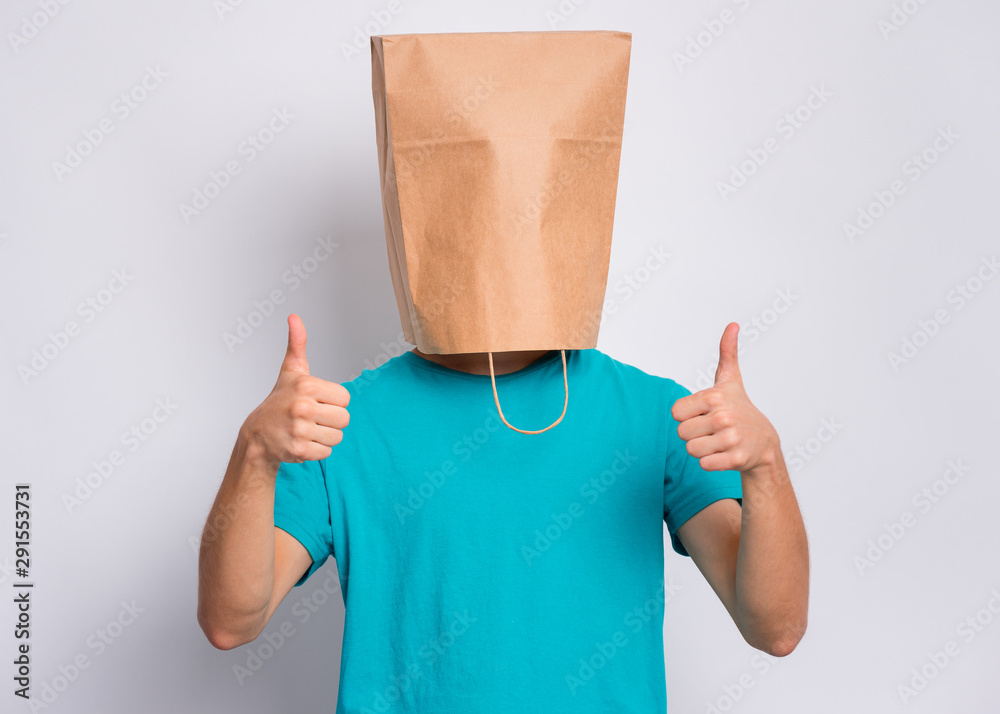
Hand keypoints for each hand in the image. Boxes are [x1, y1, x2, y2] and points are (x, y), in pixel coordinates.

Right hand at [242, 314, 349, 464]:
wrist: (258, 434)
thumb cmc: (280, 400)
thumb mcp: (291, 371)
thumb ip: (297, 344)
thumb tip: (294, 317)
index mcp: (306, 386)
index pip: (345, 398)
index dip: (333, 401)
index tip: (316, 401)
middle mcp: (303, 407)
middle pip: (344, 419)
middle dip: (331, 420)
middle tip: (311, 418)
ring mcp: (300, 430)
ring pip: (337, 437)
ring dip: (324, 436)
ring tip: (306, 429)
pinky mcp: (299, 450)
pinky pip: (327, 452)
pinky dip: (317, 450)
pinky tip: (302, 442)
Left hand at [671, 322, 778, 473]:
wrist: (765, 443)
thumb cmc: (741, 409)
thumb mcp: (731, 381)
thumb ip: (727, 353)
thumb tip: (732, 324)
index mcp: (715, 396)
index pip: (675, 413)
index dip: (688, 416)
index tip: (705, 413)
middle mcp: (723, 416)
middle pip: (681, 433)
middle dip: (694, 434)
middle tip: (713, 430)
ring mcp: (731, 438)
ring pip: (691, 450)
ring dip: (702, 449)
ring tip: (719, 442)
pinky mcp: (736, 459)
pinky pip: (704, 465)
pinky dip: (712, 463)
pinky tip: (725, 454)